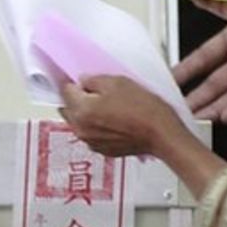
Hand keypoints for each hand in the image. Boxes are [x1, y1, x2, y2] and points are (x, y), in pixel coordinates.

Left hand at [58, 76, 184, 157]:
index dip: (72, 81)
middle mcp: (81, 129)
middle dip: (75, 98)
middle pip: (68, 108)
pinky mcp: (101, 149)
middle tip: (90, 89)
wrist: (161, 134)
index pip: (65, 91)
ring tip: (105, 104)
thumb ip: (94, 80)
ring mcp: (91, 141)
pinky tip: (112, 118)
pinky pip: (91, 133)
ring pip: (78, 122)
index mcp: (82, 111)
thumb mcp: (118, 82)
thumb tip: (84, 81)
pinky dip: (96, 125)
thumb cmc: (144, 110)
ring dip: (85, 112)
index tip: (76, 78)